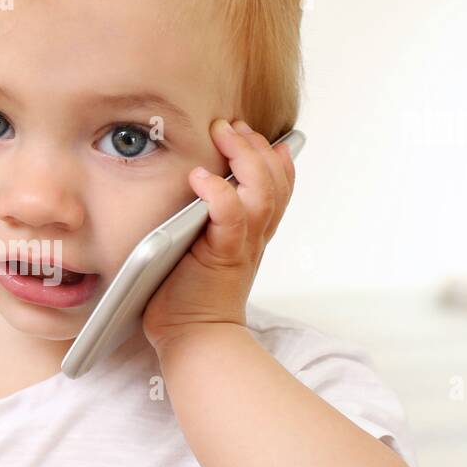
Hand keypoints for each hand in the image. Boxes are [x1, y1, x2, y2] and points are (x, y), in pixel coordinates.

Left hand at [142, 119, 295, 354]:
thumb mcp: (201, 249)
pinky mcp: (222, 256)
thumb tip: (188, 187)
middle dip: (256, 145)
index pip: (278, 186)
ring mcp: (241, 245)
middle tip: (231, 127)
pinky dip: (219, 192)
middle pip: (275, 181)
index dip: (275, 158)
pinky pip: (231, 216)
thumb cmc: (188, 299)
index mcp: (252, 234)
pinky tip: (200, 176)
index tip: (257, 134)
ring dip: (244, 156)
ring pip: (262, 191)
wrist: (193, 340)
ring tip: (222, 134)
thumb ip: (204, 220)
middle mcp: (254, 237)